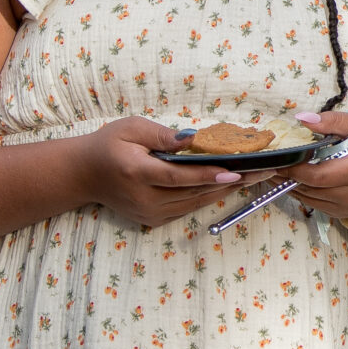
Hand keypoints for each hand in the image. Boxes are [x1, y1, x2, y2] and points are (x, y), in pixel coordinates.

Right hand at [73, 117, 253, 226]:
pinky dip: (210, 196)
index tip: (234, 173)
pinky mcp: (153, 220)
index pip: (178, 177)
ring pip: (195, 203)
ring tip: (257, 177)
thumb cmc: (108, 145)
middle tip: (264, 171)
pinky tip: (232, 185)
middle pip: (194, 192)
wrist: (83, 174)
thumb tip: (193, 139)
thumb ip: (162, 134)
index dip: (207, 176)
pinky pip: (188, 208)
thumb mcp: (131, 128)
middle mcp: (144, 198)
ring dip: (227, 191)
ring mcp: (149, 213)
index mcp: (136, 172)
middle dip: (232, 182)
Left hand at [284, 111, 347, 218]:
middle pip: (309, 189)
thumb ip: (332, 122)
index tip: (278, 158)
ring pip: (308, 200)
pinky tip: (293, 181)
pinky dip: (302, 194)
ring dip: (289, 187)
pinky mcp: (344, 214)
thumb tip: (302, 119)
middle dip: (285, 178)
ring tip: (274, 172)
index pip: (316, 175)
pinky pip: (315, 205)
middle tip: (266, 165)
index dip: (293, 169)